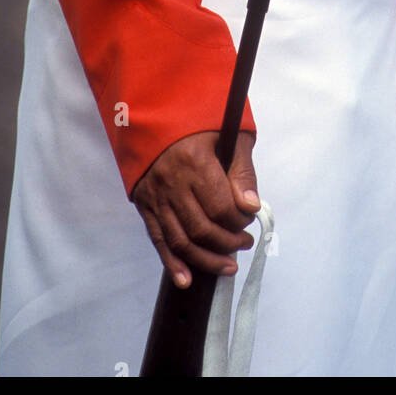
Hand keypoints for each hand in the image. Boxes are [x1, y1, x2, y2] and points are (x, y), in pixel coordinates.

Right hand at [133, 131, 259, 288]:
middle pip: (201, 228)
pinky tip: (187, 279)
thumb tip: (250, 206)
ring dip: (206, 259)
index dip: (240, 220)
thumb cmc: (199, 123)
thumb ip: (242, 170)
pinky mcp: (145, 204)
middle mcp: (171, 182)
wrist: (157, 115)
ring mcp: (155, 196)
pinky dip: (172, 263)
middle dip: (228, 242)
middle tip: (244, 242)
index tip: (250, 218)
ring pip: (180, 241)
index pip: (222, 207)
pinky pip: (158, 239)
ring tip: (228, 265)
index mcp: (194, 160)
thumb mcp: (230, 134)